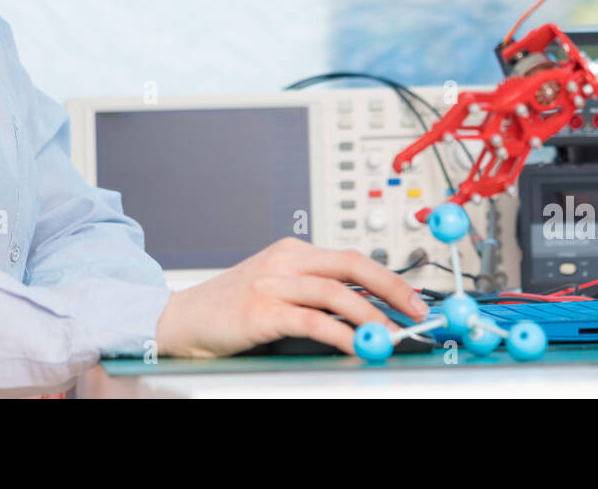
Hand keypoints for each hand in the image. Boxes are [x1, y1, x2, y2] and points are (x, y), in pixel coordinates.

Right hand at [153, 238, 430, 357]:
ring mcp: (272, 284)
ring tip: (391, 335)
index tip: (413, 298)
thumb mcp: (276, 287)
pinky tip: (356, 346)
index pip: (352, 256)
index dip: (388, 277)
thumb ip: (314, 292)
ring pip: (336, 292)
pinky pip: (313, 321)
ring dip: (372, 315)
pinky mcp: (261, 312)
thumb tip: (365, 308)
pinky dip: (341, 334)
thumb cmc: (230, 308)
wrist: (180, 320)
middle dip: (392, 288)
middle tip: (416, 311)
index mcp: (292, 251)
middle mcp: (285, 261)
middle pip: (352, 265)